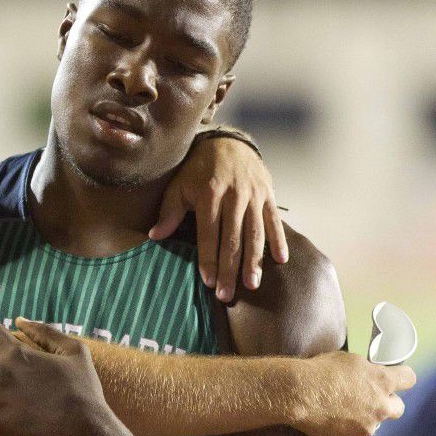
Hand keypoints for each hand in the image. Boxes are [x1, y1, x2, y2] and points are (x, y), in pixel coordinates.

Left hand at [149, 135, 285, 302]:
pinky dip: (279, 240)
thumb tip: (155, 236)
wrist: (226, 141)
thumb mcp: (178, 186)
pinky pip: (274, 220)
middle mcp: (234, 196)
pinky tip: (280, 260)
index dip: (209, 259)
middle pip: (233, 239)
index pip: (209, 234)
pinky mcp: (269, 194)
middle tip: (227, 294)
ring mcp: (254, 196)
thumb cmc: (197, 169)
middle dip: (229, 269)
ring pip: (255, 233)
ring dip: (254, 261)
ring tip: (251, 284)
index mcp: (209, 195)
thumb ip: (169, 211)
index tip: (208, 281)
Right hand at [294, 351, 416, 435]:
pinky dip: (346, 427)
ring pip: (374, 422)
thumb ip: (365, 371)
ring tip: (343, 410)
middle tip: (368, 397)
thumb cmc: (320, 370)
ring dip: (365, 416)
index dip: (402, 377)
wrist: (298, 394)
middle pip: (398, 407)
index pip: (409, 379)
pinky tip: (330, 419)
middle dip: (386, 402)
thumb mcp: (348, 360)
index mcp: (382, 381)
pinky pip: (354, 434)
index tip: (395, 377)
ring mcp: (366, 427)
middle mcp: (380, 406)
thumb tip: (367, 375)